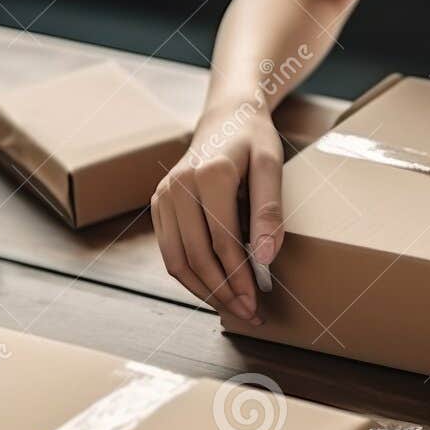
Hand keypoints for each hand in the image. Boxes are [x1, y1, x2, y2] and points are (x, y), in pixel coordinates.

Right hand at [152, 108, 282, 323]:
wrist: (227, 116)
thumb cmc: (254, 141)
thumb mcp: (272, 166)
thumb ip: (269, 211)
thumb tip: (266, 258)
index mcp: (210, 174)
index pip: (223, 242)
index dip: (240, 277)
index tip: (257, 301)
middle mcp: (179, 185)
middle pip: (197, 256)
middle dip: (224, 292)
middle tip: (248, 313)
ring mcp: (164, 195)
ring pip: (176, 260)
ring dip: (204, 291)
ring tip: (231, 308)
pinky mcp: (158, 203)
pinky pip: (169, 251)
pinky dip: (189, 276)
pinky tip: (213, 288)